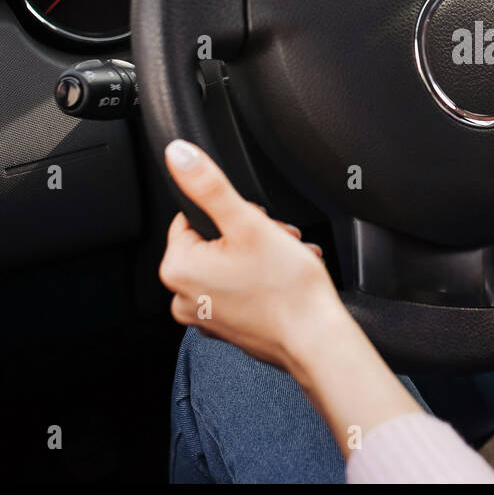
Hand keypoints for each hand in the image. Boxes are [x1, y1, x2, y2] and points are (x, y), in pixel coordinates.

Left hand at [158, 139, 344, 375]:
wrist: (315, 339)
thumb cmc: (287, 288)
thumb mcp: (248, 223)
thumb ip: (209, 185)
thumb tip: (179, 155)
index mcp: (178, 268)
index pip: (194, 217)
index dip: (233, 214)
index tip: (257, 226)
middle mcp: (183, 296)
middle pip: (213, 241)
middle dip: (249, 235)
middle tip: (278, 243)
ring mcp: (204, 316)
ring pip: (228, 264)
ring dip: (259, 256)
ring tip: (287, 261)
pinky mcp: (226, 327)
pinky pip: (237, 290)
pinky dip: (260, 281)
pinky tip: (283, 281)